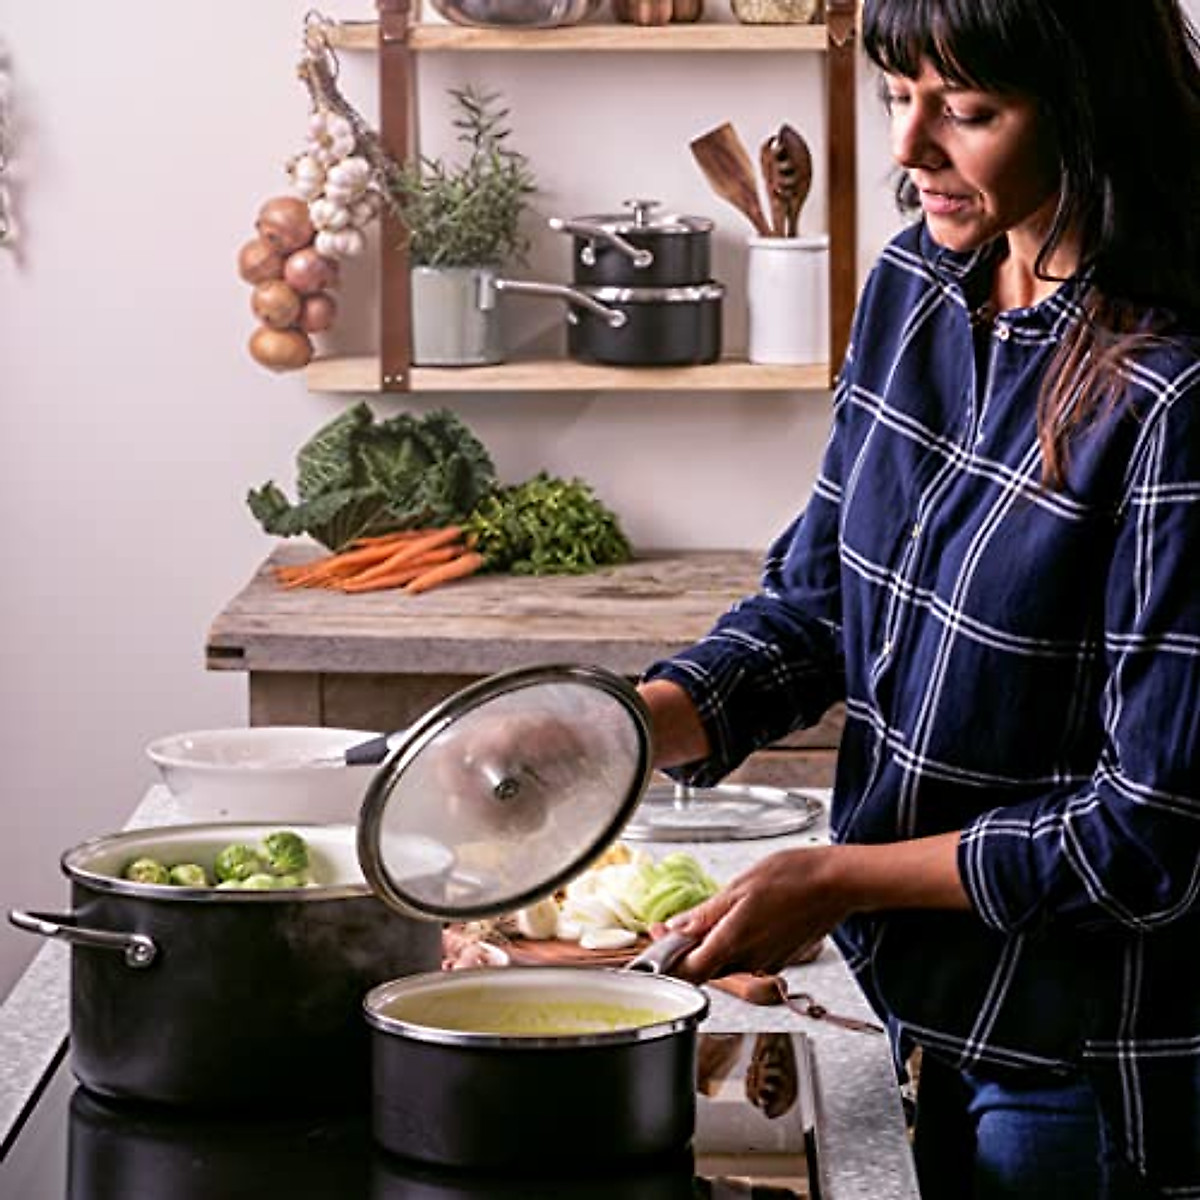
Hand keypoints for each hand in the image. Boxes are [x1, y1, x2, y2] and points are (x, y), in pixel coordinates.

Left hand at [652, 844, 850, 982]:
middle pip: (704, 967)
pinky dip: (732, 942)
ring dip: (708, 945)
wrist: (837, 883)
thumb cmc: (793, 878)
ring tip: (701, 919)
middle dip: (683, 949)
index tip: (655, 935)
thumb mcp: (738, 887)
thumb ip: (705, 915)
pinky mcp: (779, 956)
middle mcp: (750, 960)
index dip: (665, 959)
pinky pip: (746, 956)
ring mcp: (766, 961)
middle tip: (670, 925)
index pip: (687, 971)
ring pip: (724, 961)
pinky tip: (734, 920)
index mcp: (734, 943)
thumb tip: (676, 929)